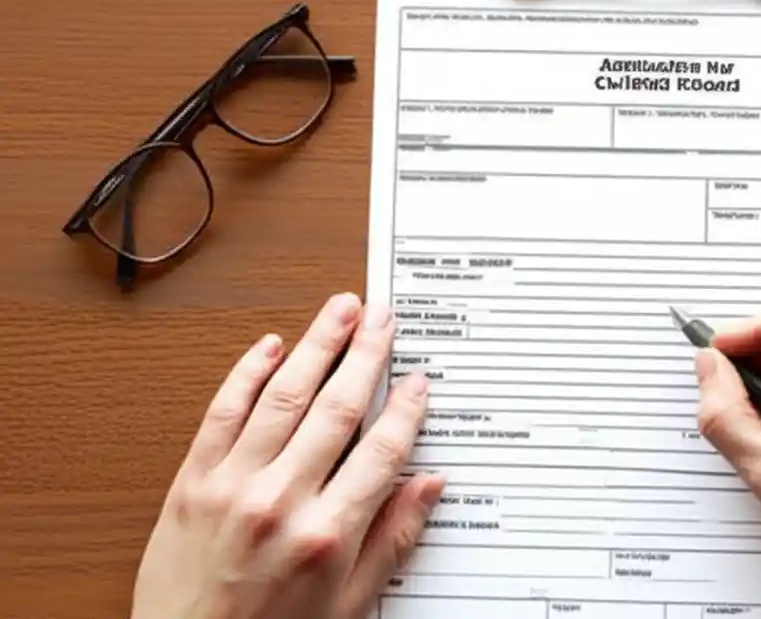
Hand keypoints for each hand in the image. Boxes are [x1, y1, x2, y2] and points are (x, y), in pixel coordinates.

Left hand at [131, 293, 441, 618]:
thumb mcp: (348, 605)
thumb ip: (392, 540)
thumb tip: (429, 487)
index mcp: (327, 535)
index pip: (381, 452)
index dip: (405, 409)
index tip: (418, 380)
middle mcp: (281, 502)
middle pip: (336, 409)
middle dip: (365, 356)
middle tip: (382, 318)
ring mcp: (233, 487)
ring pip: (283, 397)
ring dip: (315, 345)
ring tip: (338, 311)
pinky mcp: (192, 484)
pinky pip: (222, 414)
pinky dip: (246, 374)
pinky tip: (269, 346)